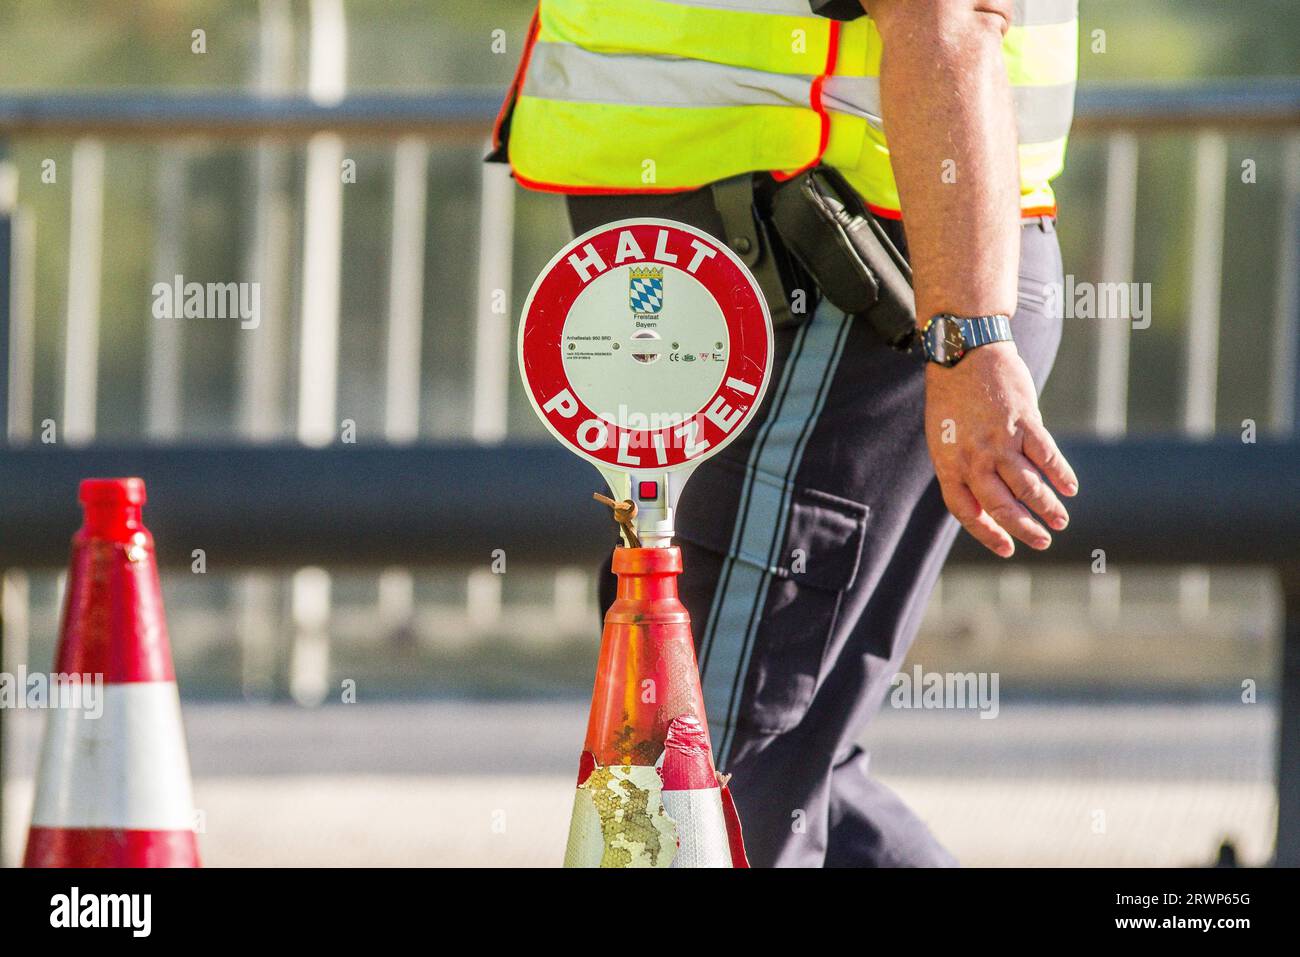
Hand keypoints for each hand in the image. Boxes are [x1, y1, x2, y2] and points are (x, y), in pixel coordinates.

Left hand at [924, 341, 1077, 556]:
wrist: (964, 353)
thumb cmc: (952, 400)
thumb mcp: (942, 439)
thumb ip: (960, 471)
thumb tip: (981, 508)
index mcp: (948, 464)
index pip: (966, 511)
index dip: (987, 534)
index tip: (1007, 549)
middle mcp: (973, 458)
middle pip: (1001, 506)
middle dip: (1025, 529)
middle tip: (1043, 542)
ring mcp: (999, 440)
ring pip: (1028, 486)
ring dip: (1048, 507)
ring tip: (1060, 521)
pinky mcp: (1024, 421)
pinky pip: (1047, 456)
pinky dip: (1061, 475)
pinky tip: (1071, 488)